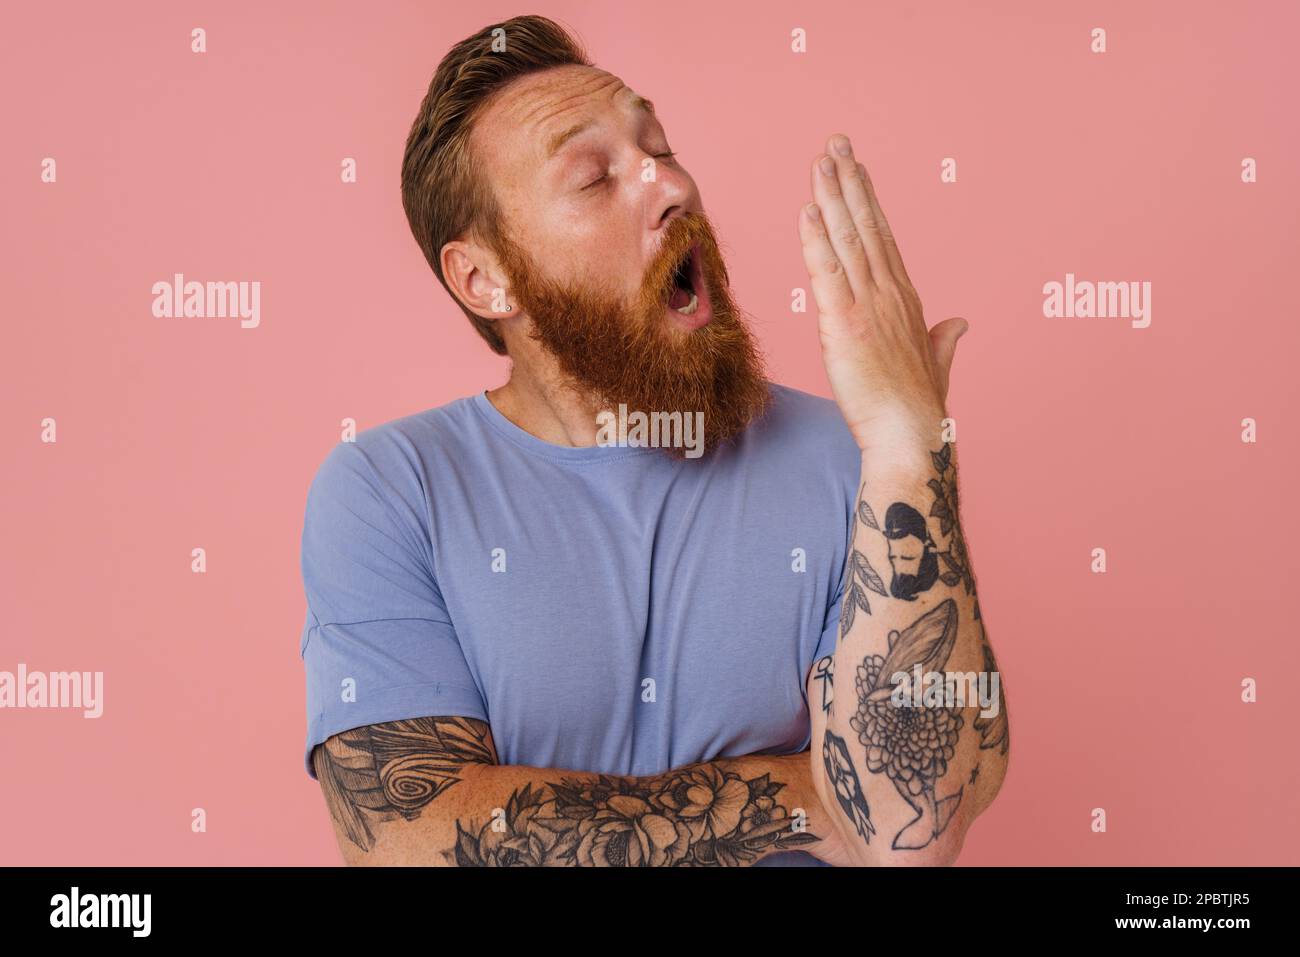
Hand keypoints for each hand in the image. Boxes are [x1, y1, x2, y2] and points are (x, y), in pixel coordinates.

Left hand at [798, 134, 967, 462]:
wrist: (911, 436)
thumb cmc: (919, 409)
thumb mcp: (935, 365)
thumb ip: (945, 340)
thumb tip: (961, 323)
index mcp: (905, 299)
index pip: (882, 239)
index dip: (866, 201)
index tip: (855, 169)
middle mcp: (889, 293)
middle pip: (866, 226)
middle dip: (849, 182)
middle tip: (836, 143)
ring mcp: (868, 305)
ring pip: (847, 239)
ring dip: (832, 197)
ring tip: (821, 161)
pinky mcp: (844, 324)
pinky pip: (827, 273)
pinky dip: (816, 240)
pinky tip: (807, 210)